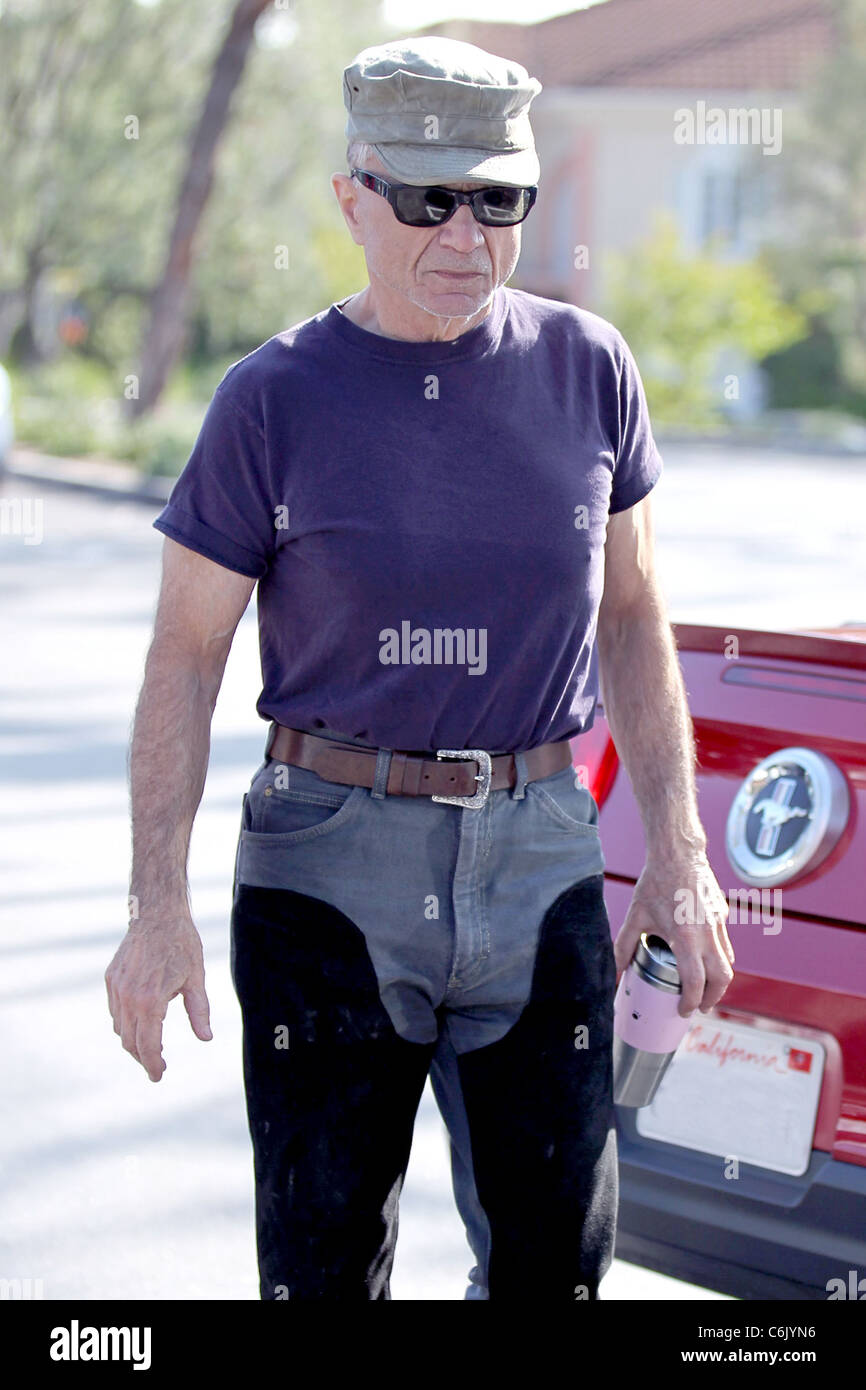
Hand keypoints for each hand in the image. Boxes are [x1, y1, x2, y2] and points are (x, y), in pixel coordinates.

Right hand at [105, 911, 211, 1080]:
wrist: (157, 914)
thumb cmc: (181, 944)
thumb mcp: (196, 979)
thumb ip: (199, 1011)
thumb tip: (206, 1038)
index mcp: (150, 1001)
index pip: (148, 1046)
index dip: (152, 1065)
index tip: (158, 1076)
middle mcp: (128, 998)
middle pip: (130, 1042)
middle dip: (143, 1057)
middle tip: (157, 1065)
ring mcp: (116, 988)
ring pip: (119, 1028)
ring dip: (133, 1040)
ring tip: (151, 1045)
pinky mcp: (111, 979)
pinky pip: (114, 1011)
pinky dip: (125, 1022)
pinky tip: (141, 1021)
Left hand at [613, 850, 734, 1017]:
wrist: (678, 853)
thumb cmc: (655, 882)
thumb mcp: (635, 916)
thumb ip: (624, 946)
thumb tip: (614, 971)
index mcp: (686, 937)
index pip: (695, 982)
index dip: (691, 1002)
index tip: (684, 1010)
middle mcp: (708, 933)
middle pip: (722, 979)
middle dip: (712, 998)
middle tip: (700, 1007)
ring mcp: (719, 923)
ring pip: (728, 962)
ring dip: (718, 980)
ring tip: (704, 988)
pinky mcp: (723, 914)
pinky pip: (726, 943)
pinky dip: (719, 957)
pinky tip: (705, 958)